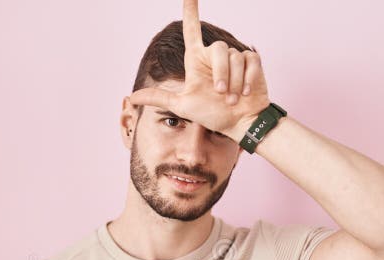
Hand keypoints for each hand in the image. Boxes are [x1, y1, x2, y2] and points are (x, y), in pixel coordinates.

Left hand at [128, 0, 271, 143]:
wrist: (238, 123)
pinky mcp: (252, 62)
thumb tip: (132, 97)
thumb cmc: (212, 115)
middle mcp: (214, 57)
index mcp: (197, 61)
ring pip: (235, 57)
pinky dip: (248, 79)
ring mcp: (235, 59)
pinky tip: (246, 91)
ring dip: (234, 82)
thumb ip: (159, 98)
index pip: (191, 30)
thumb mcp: (182, 105)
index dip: (191, 11)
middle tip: (221, 94)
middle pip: (219, 48)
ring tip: (233, 98)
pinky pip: (250, 60)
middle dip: (221, 73)